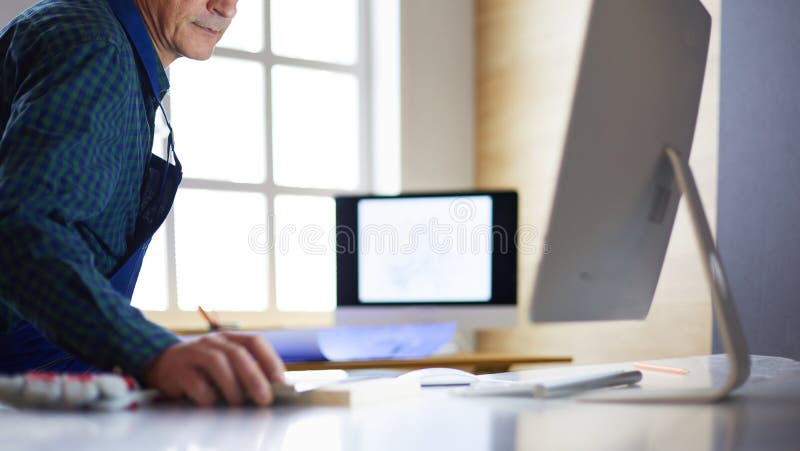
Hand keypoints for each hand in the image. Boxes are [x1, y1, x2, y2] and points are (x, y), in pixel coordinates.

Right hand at [143, 333, 285, 405]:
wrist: (162, 363)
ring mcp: (193, 353)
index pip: (254, 341)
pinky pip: (194, 380)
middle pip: (237, 353)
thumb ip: (244, 372)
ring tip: (238, 403)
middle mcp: (213, 342)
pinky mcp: (177, 370)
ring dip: (231, 385)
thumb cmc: (203, 368)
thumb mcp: (225, 364)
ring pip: (217, 362)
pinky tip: (212, 402)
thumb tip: (268, 391)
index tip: (280, 381)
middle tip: (264, 398)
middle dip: (254, 377)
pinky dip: (206, 393)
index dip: (269, 360)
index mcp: (229, 338)